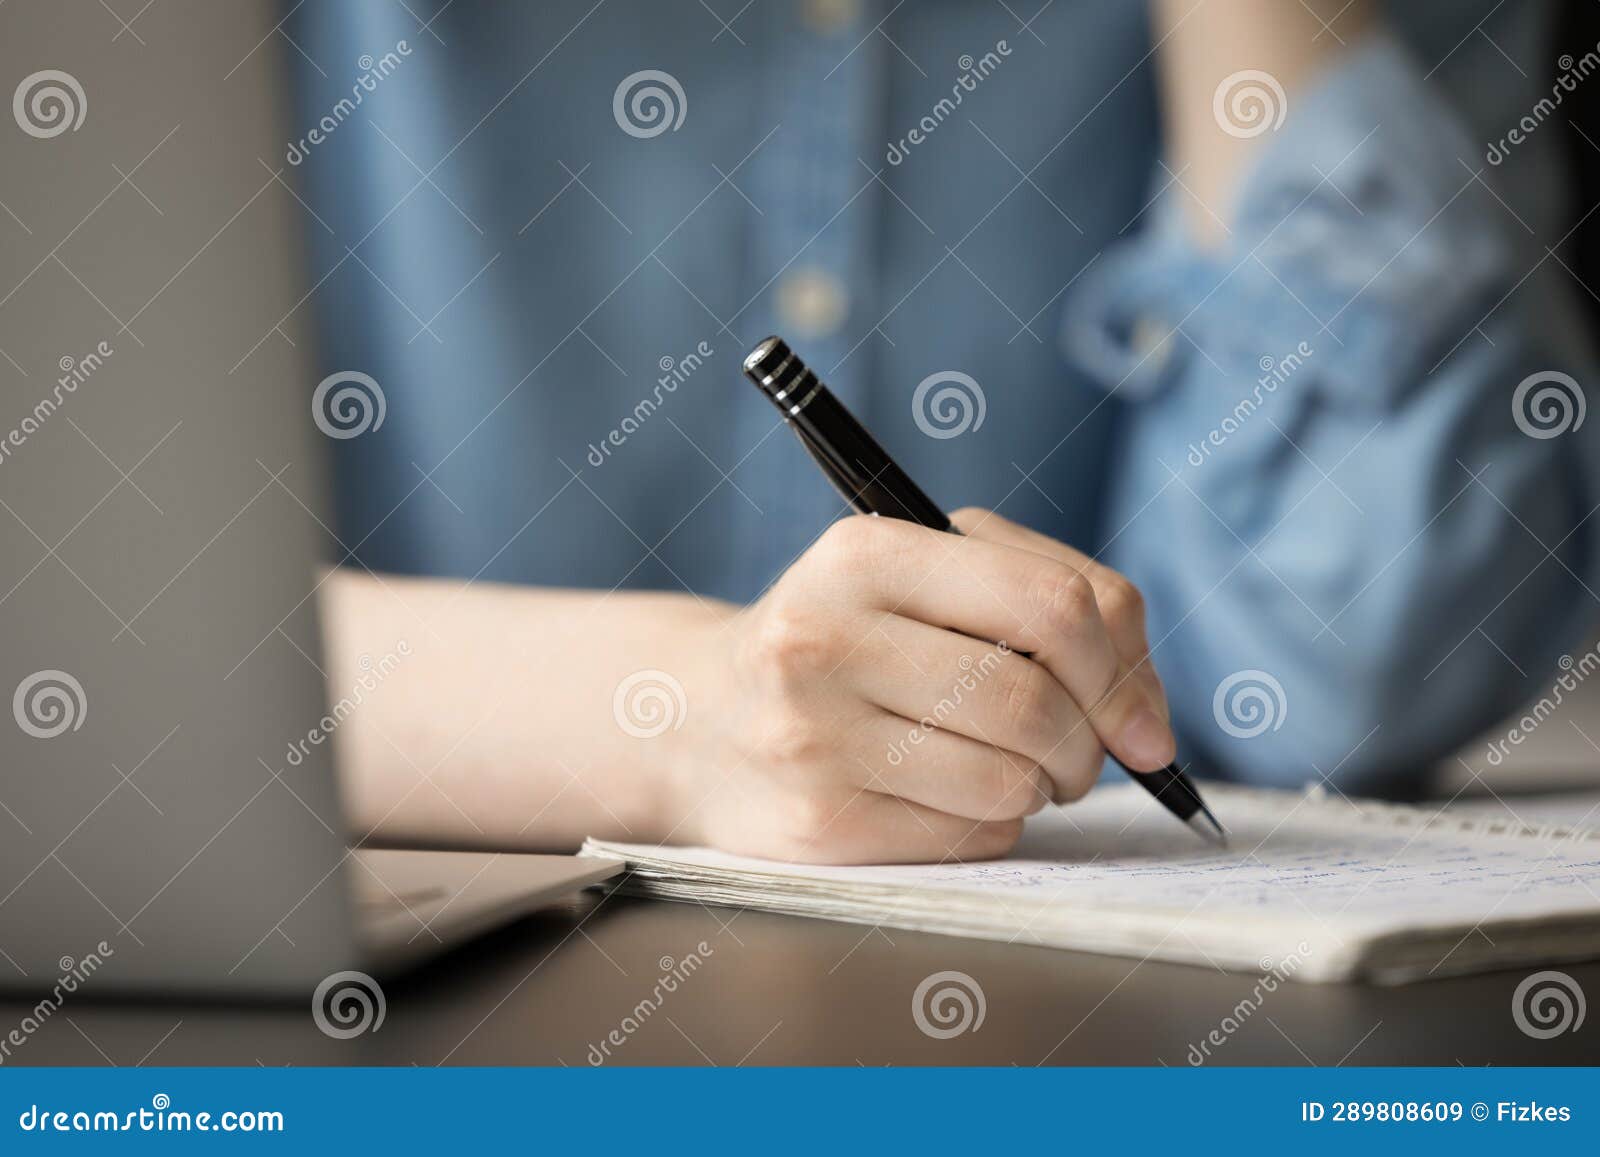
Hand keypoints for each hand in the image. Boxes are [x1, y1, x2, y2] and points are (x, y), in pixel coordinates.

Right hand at [670, 509, 1173, 863]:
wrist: (702, 720)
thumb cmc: (848, 640)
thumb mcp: (928, 577)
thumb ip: (1055, 605)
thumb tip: (1149, 726)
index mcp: (864, 552)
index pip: (1050, 603)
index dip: (1122, 670)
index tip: (1142, 722)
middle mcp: (824, 637)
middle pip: (1036, 705)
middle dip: (1087, 746)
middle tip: (1075, 755)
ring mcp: (813, 736)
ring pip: (1010, 783)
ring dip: (1038, 788)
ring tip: (1003, 767)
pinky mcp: (819, 823)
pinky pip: (971, 838)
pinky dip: (991, 825)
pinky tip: (945, 796)